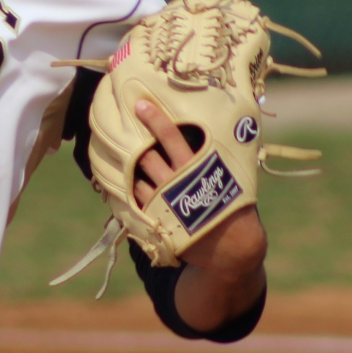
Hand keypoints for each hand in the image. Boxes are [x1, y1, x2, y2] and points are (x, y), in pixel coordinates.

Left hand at [131, 99, 267, 331]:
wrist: (231, 247)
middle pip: (148, 155)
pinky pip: (135, 199)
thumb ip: (222, 155)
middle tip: (120, 122)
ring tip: (115, 148)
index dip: (156, 120)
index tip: (141, 105)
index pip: (174, 137)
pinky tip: (118, 178)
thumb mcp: (235, 176)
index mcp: (199, 167)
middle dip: (134, 138)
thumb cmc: (236, 206)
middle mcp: (178, 182)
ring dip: (126, 163)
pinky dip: (126, 187)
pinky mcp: (157, 219)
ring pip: (137, 176)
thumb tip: (235, 126)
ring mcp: (165, 201)